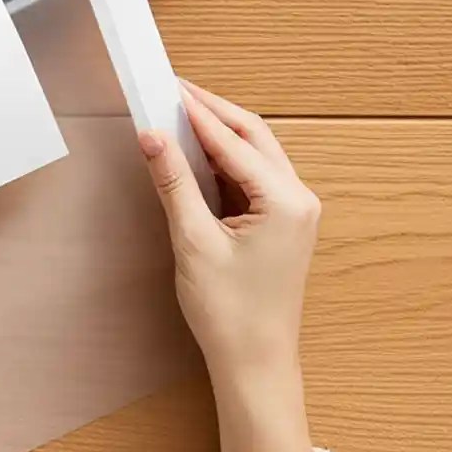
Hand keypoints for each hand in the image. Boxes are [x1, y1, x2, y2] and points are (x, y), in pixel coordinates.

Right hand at [139, 80, 318, 451]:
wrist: (254, 361)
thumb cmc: (230, 312)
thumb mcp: (193, 242)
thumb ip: (173, 183)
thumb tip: (153, 137)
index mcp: (286, 201)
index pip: (233, 141)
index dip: (196, 113)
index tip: (166, 89)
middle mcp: (299, 198)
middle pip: (252, 136)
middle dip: (212, 111)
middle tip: (173, 90)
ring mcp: (293, 210)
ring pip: (254, 152)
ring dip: (218, 132)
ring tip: (180, 113)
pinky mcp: (281, 221)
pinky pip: (252, 175)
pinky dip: (224, 158)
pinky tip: (196, 151)